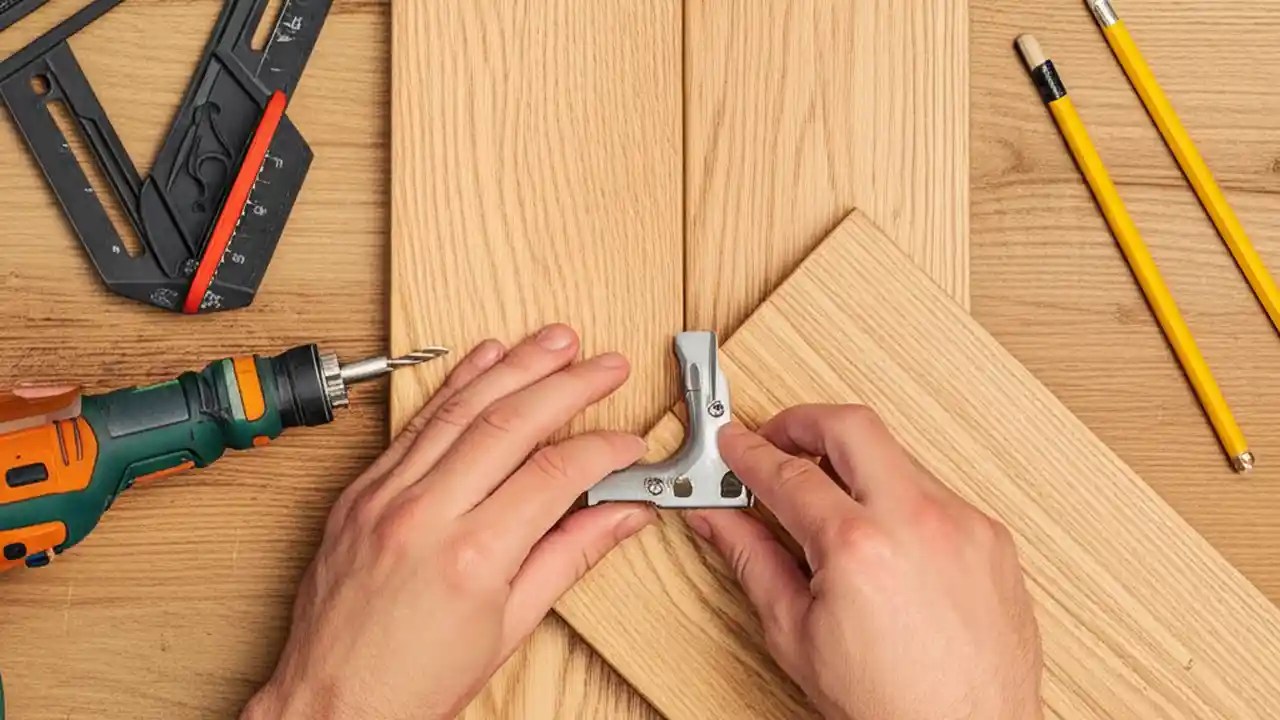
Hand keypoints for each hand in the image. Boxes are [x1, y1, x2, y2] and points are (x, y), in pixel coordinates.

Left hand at [243, 325, 655, 719]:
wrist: (330, 707)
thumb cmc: (413, 684)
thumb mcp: (509, 628)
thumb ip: (570, 556)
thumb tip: (622, 516)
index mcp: (472, 557)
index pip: (555, 473)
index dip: (603, 449)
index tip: (629, 443)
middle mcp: (425, 515)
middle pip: (511, 423)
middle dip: (568, 384)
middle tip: (606, 364)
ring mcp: (384, 496)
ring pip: (460, 409)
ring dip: (514, 366)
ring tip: (555, 341)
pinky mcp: (359, 492)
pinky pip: (415, 424)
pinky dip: (454, 386)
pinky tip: (484, 360)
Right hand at [689, 406, 1041, 719]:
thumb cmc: (889, 706)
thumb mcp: (796, 635)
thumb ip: (753, 560)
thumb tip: (719, 518)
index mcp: (860, 548)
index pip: (788, 473)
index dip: (748, 454)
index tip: (732, 447)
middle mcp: (919, 521)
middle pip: (851, 426)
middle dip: (803, 421)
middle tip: (775, 437)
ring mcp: (964, 524)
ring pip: (897, 455)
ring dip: (854, 462)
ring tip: (826, 498)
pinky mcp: (992, 538)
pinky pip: (935, 493)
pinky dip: (898, 499)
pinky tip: (880, 532)